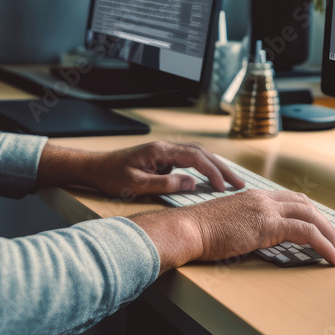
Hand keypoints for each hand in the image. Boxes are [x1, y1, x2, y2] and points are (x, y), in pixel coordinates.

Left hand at [36, 141, 244, 197]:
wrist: (94, 168)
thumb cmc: (111, 176)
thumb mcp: (136, 184)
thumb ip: (165, 184)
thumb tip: (191, 184)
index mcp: (160, 150)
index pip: (195, 158)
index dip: (212, 172)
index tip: (224, 186)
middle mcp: (165, 148)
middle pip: (201, 153)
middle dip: (222, 168)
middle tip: (240, 183)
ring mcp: (164, 152)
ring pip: (197, 155)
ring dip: (215, 167)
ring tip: (231, 182)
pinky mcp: (163, 158)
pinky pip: (189, 161)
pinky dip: (203, 168)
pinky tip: (211, 179)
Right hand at [130, 189, 334, 271]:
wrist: (188, 230)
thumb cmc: (199, 232)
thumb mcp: (226, 223)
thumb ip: (243, 225)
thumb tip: (252, 238)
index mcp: (252, 195)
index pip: (289, 198)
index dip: (308, 211)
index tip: (318, 225)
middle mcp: (262, 198)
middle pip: (305, 204)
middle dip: (324, 221)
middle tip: (334, 239)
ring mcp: (266, 209)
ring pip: (311, 216)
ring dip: (329, 234)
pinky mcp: (268, 225)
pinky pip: (307, 232)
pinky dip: (323, 244)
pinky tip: (331, 257)